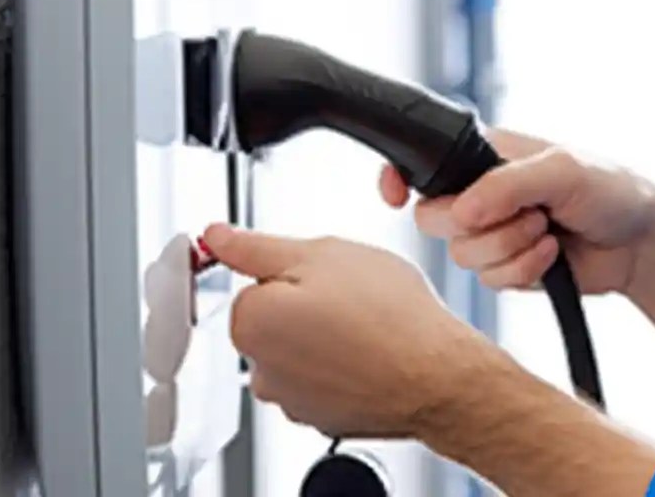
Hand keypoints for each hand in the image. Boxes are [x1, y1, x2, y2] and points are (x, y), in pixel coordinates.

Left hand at [202, 223, 496, 439]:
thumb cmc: (390, 317)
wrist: (438, 378)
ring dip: (325, 337)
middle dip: (307, 304)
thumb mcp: (323, 254)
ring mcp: (292, 400)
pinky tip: (374, 354)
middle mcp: (260, 370)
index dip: (297, 272)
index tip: (329, 276)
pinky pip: (323, 379)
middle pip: (274, 319)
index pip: (255, 284)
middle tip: (353, 297)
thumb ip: (256, 247)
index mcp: (251, 323)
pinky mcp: (322, 418)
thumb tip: (215, 237)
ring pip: (300, 350)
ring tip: (369, 327)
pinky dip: (342, 367)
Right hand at [379, 128, 654, 295]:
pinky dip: (521, 271)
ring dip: (508, 249)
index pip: (422, 160)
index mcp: (486, 154)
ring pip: (460, 255)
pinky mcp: (507, 267)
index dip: (398, 177)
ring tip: (547, 232)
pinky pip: (487, 281)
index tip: (395, 196)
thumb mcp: (563, 169)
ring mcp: (493, 232)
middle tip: (525, 216)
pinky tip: (552, 255)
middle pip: (431, 218)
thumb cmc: (611, 189)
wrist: (643, 243)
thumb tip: (462, 209)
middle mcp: (481, 192)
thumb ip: (508, 184)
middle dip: (478, 226)